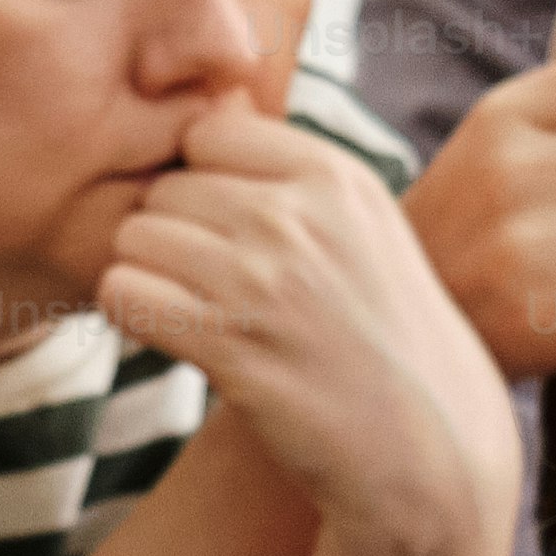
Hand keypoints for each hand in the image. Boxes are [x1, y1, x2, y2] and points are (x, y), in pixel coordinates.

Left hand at [93, 102, 519, 555]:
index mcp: (337, 175)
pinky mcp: (232, 346)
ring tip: (187, 312)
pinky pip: (124, 294)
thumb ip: (292, 173)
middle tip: (200, 285)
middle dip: (170, 234)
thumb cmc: (385, 338)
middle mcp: (302, 216)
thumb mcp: (362, 230)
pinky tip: (171, 340)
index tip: (221, 230)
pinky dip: (132, 317)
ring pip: (135, 237)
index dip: (200, 180)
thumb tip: (216, 107)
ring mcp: (266, 281)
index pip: (209, 132)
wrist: (431, 448)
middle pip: (165, 187)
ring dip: (146, 277)